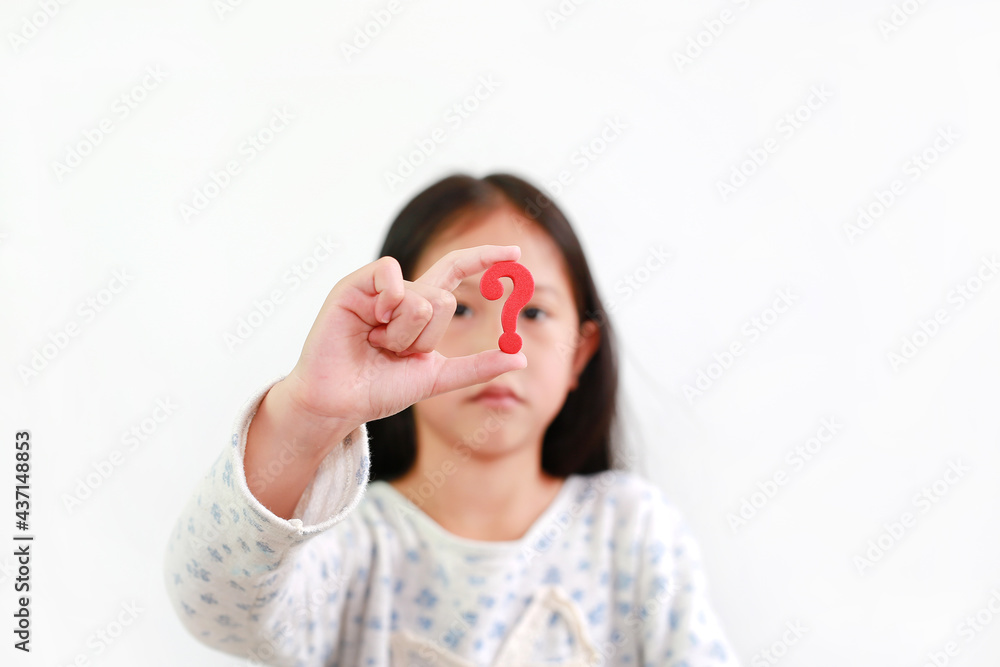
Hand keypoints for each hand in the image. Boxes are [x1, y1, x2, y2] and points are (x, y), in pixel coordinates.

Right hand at [281, 244, 526, 428]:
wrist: (340, 403)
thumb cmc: (379, 390)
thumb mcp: (437, 377)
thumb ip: (478, 367)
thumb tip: (521, 358)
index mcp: (421, 307)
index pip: (456, 269)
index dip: (485, 258)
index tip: (517, 254)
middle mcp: (402, 292)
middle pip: (445, 299)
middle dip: (425, 338)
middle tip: (394, 353)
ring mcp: (378, 287)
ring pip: (422, 298)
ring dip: (403, 334)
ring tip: (375, 345)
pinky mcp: (354, 286)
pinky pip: (390, 273)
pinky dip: (391, 300)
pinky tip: (371, 322)